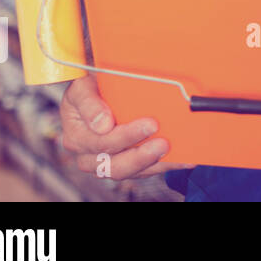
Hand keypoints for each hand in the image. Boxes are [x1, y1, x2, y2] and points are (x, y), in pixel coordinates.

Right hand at [59, 75, 192, 179]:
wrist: (98, 94)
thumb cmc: (91, 89)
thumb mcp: (82, 88)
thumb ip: (88, 103)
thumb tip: (102, 124)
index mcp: (77, 137)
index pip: (102, 142)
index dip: (127, 136)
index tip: (151, 124)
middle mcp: (88, 156)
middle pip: (115, 165)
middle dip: (142, 155)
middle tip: (164, 143)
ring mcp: (106, 164)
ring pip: (131, 172)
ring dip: (155, 164)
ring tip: (174, 152)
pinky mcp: (125, 166)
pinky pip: (144, 171)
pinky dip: (164, 165)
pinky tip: (183, 159)